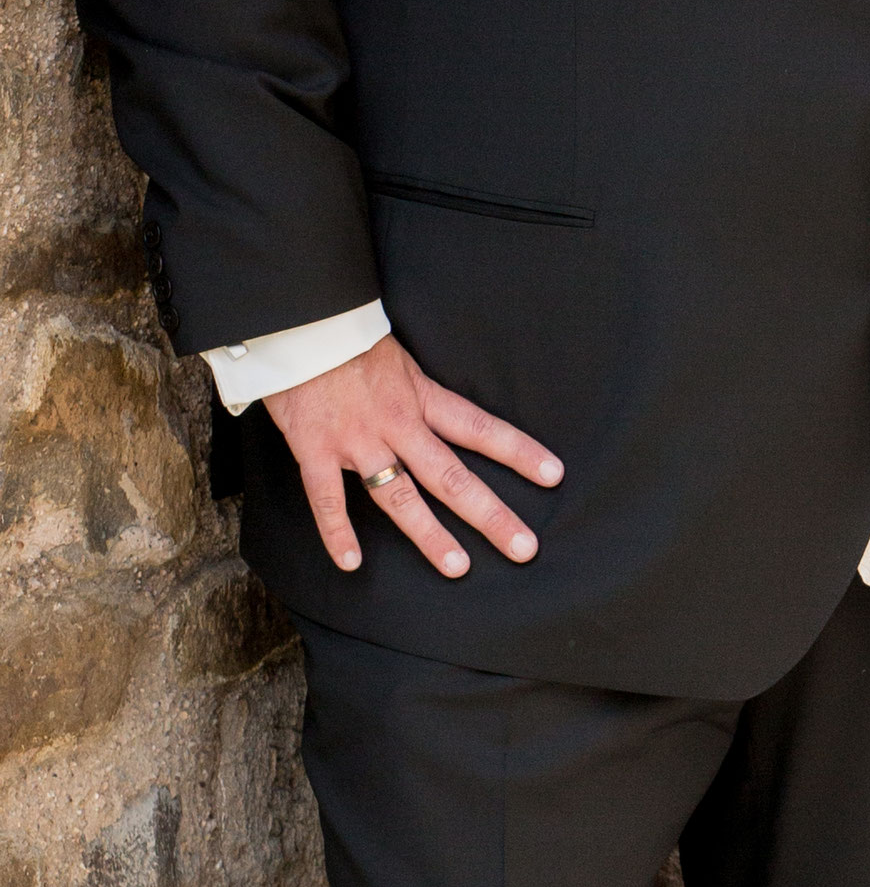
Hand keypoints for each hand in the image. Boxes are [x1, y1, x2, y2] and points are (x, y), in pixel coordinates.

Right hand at [262, 337, 562, 579]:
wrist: (298, 319)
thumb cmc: (350, 339)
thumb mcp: (402, 359)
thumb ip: (424, 393)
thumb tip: (451, 419)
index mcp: (422, 398)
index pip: (481, 429)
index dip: (519, 452)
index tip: (553, 475)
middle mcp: (396, 424)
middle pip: (452, 476)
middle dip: (490, 514)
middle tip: (524, 548)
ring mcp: (356, 441)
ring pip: (398, 496)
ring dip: (429, 534)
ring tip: (458, 567)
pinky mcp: (314, 449)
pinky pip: (326, 498)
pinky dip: (336, 532)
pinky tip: (351, 562)